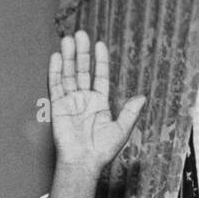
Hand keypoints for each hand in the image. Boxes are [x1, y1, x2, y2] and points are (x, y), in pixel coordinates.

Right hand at [47, 31, 144, 197]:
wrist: (84, 163)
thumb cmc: (102, 150)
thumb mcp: (121, 130)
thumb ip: (130, 112)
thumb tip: (142, 97)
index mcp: (99, 103)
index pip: (100, 76)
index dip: (100, 61)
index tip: (99, 44)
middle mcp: (84, 99)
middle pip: (82, 71)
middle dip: (82, 53)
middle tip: (81, 34)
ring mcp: (70, 102)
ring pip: (69, 74)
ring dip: (68, 57)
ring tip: (69, 39)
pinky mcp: (58, 107)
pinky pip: (56, 86)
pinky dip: (56, 71)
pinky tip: (57, 57)